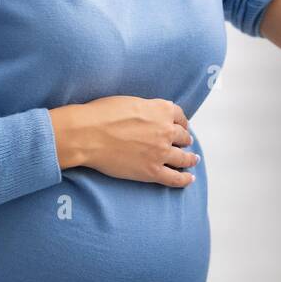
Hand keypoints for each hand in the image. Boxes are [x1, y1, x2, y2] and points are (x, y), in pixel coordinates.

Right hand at [48, 96, 197, 186]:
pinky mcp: (152, 171)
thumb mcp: (132, 102)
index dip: (182, 123)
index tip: (181, 127)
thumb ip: (148, 109)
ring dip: (190, 158)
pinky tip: (189, 179)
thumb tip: (152, 115)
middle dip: (184, 140)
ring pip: (183, 157)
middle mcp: (166, 130)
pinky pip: (175, 178)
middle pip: (183, 137)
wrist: (88, 134)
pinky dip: (185, 179)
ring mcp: (161, 152)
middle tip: (185, 143)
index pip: (180, 116)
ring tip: (192, 160)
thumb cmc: (103, 114)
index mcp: (162, 110)